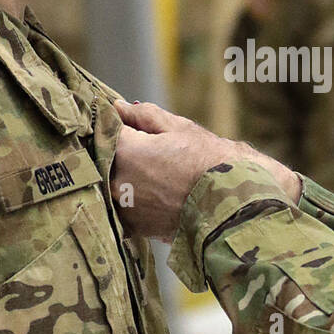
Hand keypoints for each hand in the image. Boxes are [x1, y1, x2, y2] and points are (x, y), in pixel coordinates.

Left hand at [112, 101, 299, 240]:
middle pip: (102, 158)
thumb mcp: (179, 129)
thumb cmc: (209, 160)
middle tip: (143, 150)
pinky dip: (130, 198)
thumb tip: (119, 107)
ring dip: (121, 175)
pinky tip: (152, 193)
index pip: (104, 129)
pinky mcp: (132, 226)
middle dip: (116, 150)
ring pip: (109, 183)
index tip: (125, 123)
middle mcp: (116, 180)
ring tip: (153, 173)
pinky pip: (121, 206)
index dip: (114, 123)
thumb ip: (143, 116)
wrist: (232, 205)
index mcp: (125, 149)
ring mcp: (122, 207)